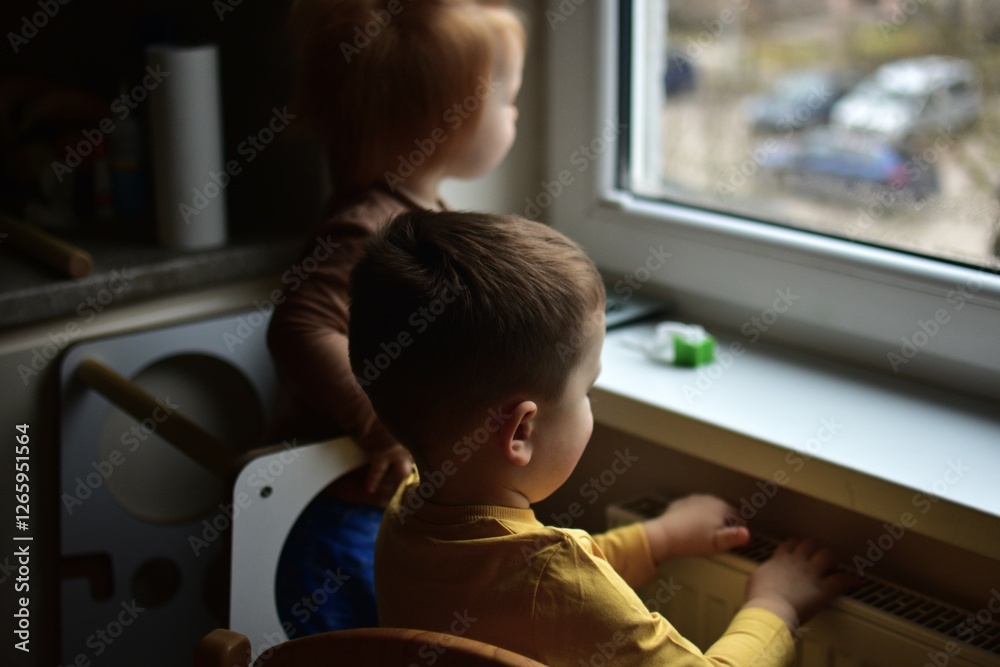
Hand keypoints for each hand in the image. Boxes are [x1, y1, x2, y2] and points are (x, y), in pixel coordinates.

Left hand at [643, 494, 749, 561]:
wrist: (666, 535)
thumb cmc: (693, 540)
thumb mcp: (717, 543)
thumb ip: (734, 538)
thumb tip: (748, 534)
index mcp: (720, 506)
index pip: (738, 516)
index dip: (739, 528)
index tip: (737, 538)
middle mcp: (708, 499)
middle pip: (723, 510)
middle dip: (725, 522)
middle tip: (722, 538)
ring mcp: (693, 499)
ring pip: (708, 509)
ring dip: (711, 518)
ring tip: (708, 534)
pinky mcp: (681, 503)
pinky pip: (694, 510)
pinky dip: (697, 517)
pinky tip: (694, 528)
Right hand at [744, 538, 858, 629]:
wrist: (770, 610)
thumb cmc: (760, 598)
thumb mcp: (756, 578)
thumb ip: (766, 571)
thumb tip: (765, 573)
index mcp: (780, 559)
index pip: (791, 544)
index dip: (797, 545)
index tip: (799, 548)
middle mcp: (798, 562)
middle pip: (811, 544)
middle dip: (815, 549)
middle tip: (818, 556)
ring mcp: (812, 573)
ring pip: (828, 555)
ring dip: (831, 559)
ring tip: (834, 565)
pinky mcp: (823, 588)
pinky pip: (842, 580)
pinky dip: (850, 580)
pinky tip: (855, 582)